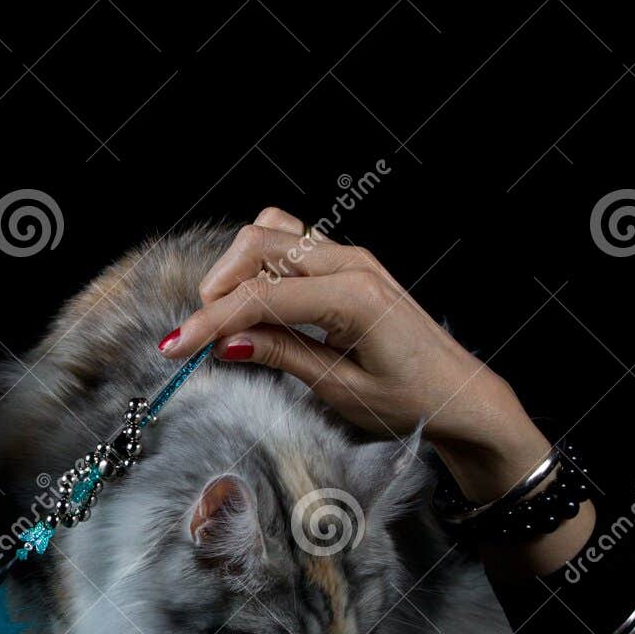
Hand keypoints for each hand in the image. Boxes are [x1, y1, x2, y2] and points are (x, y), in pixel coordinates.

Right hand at [159, 208, 549, 503]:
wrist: (461, 395)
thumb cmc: (411, 399)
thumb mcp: (341, 389)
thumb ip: (282, 355)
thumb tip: (227, 342)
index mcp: (353, 297)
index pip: (259, 297)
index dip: (208, 322)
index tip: (173, 348)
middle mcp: (352, 263)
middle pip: (257, 244)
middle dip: (217, 287)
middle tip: (203, 335)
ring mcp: (351, 257)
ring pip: (270, 234)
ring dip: (236, 270)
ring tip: (229, 318)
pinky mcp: (348, 262)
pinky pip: (290, 243)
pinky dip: (260, 265)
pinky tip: (258, 302)